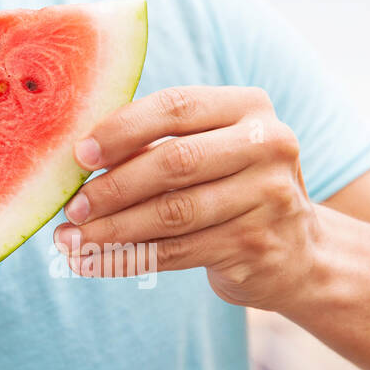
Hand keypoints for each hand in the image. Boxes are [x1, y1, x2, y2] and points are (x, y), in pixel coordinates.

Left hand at [52, 86, 321, 309]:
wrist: (300, 252)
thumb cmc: (229, 186)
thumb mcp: (209, 148)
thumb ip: (156, 142)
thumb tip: (77, 158)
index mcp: (249, 107)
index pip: (175, 107)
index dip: (121, 130)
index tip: (79, 154)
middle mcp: (267, 146)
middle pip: (173, 162)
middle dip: (113, 187)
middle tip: (71, 207)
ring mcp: (268, 198)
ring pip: (172, 214)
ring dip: (112, 230)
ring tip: (70, 239)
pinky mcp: (256, 246)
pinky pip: (176, 253)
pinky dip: (127, 259)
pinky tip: (92, 263)